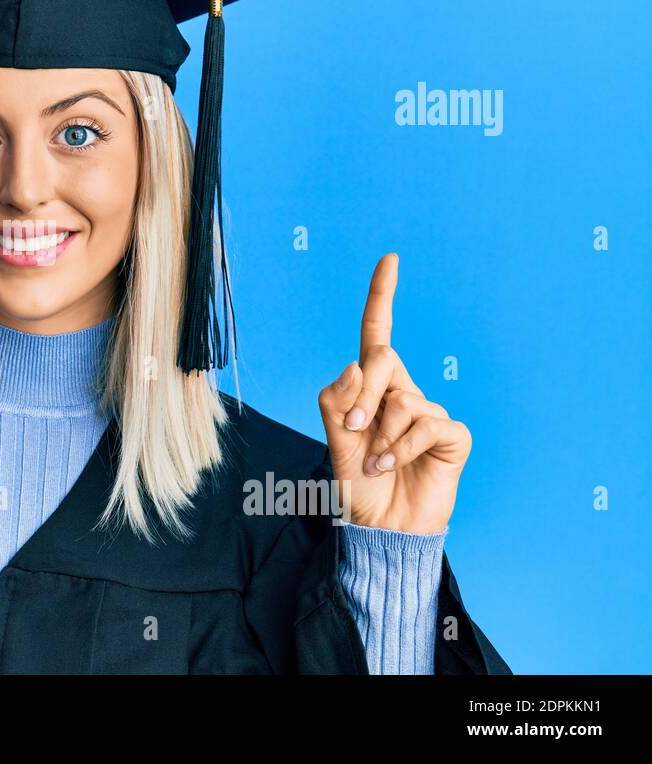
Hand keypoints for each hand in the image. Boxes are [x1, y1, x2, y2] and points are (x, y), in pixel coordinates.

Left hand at [317, 253, 471, 532]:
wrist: (382, 528)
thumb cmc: (359, 484)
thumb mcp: (335, 441)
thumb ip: (337, 402)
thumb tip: (353, 365)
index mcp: (372, 387)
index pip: (376, 334)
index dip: (382, 296)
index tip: (390, 259)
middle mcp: (403, 392)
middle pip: (382, 359)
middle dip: (362, 394)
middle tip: (354, 431)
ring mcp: (430, 413)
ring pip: (402, 399)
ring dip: (380, 436)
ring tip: (377, 464)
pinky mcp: (452, 437)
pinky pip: (426, 424)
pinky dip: (402, 447)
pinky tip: (394, 467)